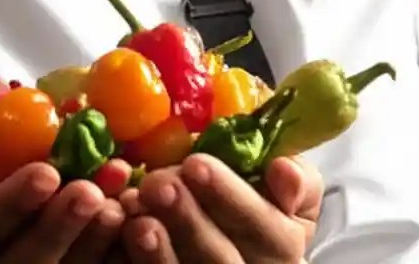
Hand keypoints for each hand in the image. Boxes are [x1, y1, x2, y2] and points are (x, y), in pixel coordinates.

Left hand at [116, 155, 321, 262]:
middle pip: (222, 261)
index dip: (231, 198)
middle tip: (157, 184)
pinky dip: (136, 262)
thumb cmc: (258, 201)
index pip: (267, 229)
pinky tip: (122, 235)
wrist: (223, 228)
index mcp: (282, 246)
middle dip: (188, 221)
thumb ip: (296, 182)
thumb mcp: (288, 192)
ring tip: (136, 217)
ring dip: (158, 251)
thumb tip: (283, 169)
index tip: (195, 163)